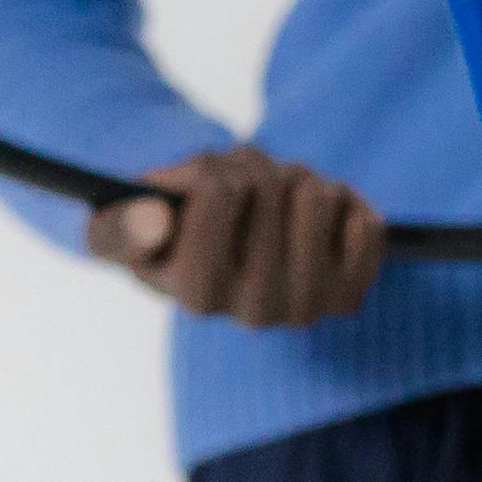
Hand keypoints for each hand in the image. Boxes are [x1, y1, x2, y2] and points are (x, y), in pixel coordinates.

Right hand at [92, 144, 387, 327]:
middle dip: (249, 168)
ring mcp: (307, 308)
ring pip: (317, 198)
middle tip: (234, 190)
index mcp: (197, 296)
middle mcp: (255, 313)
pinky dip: (340, 203)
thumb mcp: (117, 225)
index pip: (217, 192)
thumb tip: (154, 219)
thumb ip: (118, 225)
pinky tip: (309, 222)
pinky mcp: (350, 296)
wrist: (219, 259)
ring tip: (271, 202)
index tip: (196, 189)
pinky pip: (364, 222)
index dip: (206, 169)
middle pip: (269, 188)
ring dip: (294, 179)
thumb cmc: (165, 229)